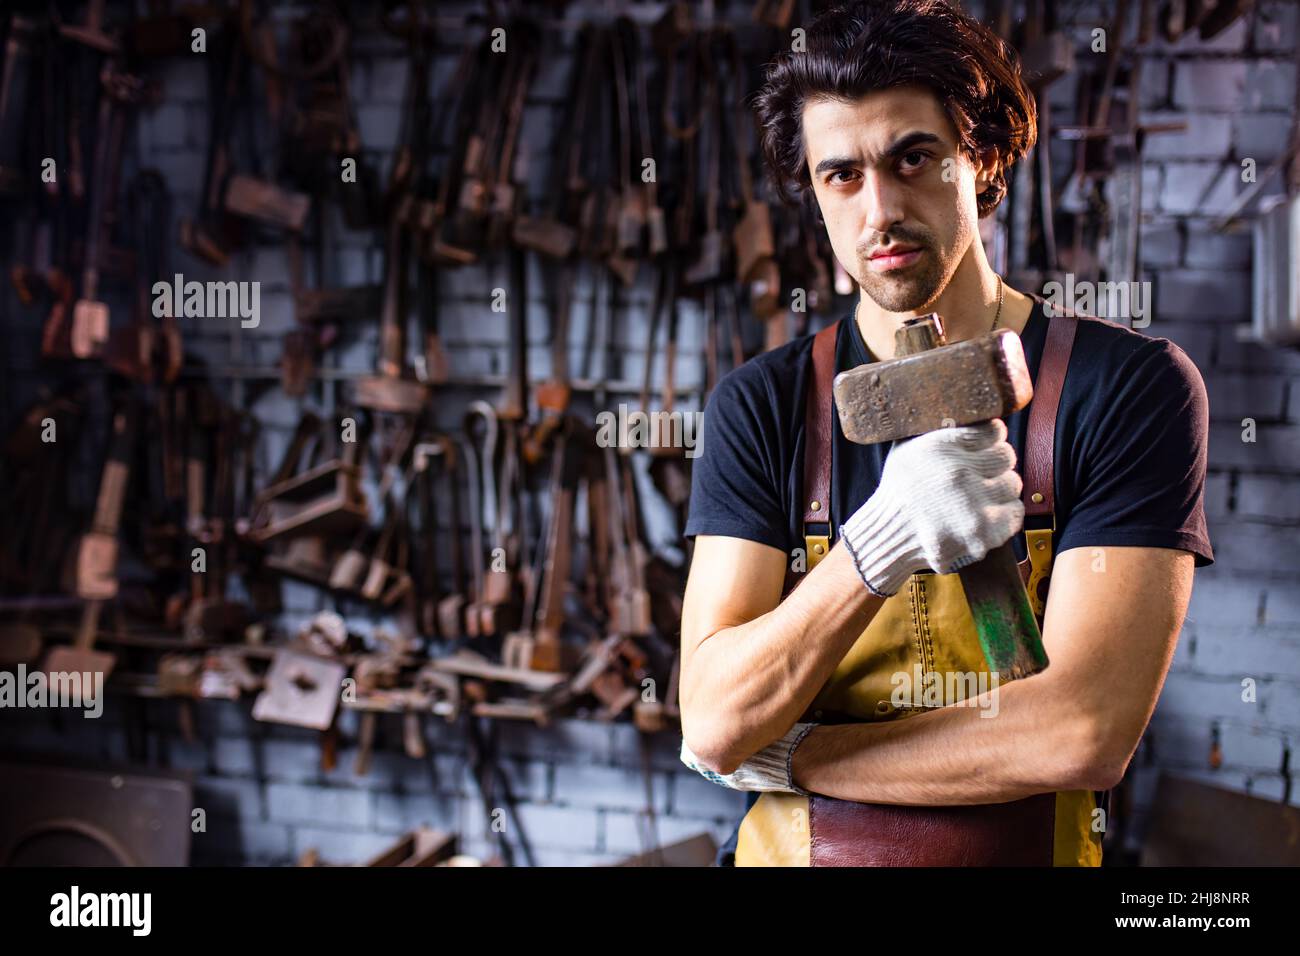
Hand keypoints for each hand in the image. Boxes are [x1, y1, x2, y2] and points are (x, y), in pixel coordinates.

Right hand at [839, 419, 1023, 596]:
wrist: (889, 536)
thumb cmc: (900, 491)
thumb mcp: (906, 448)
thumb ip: (934, 429)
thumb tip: (962, 409)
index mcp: (941, 447)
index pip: (993, 431)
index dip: (991, 438)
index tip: (984, 446)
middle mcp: (959, 474)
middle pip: (1006, 457)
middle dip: (995, 464)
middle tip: (981, 472)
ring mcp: (973, 506)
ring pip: (1012, 485)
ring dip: (998, 489)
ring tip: (978, 495)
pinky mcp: (982, 533)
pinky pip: (1014, 514)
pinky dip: (1003, 513)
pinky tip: (984, 513)